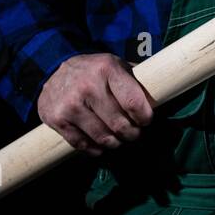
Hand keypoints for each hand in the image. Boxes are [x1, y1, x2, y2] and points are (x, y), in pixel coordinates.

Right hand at [38, 53, 153, 155]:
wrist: (52, 69)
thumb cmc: (94, 71)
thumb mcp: (115, 65)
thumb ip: (134, 80)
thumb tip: (162, 96)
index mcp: (107, 69)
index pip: (134, 103)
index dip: (144, 118)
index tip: (145, 121)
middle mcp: (88, 86)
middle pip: (119, 124)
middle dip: (131, 134)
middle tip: (133, 133)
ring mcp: (70, 104)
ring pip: (103, 138)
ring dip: (115, 143)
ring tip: (117, 138)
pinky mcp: (57, 119)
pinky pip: (83, 145)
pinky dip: (95, 148)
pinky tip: (99, 143)